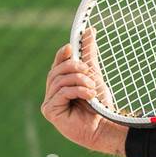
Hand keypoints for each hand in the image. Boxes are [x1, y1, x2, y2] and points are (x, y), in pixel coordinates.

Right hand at [41, 28, 122, 153]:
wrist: (106, 126)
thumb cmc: (100, 105)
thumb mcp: (94, 74)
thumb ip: (89, 54)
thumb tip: (89, 30)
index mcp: (61, 84)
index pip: (57, 64)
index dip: (62, 55)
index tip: (72, 48)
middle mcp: (52, 92)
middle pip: (56, 71)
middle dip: (74, 68)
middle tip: (88, 71)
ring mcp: (50, 102)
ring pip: (59, 81)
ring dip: (79, 81)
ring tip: (92, 87)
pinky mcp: (50, 111)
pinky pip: (61, 93)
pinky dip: (77, 91)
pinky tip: (89, 95)